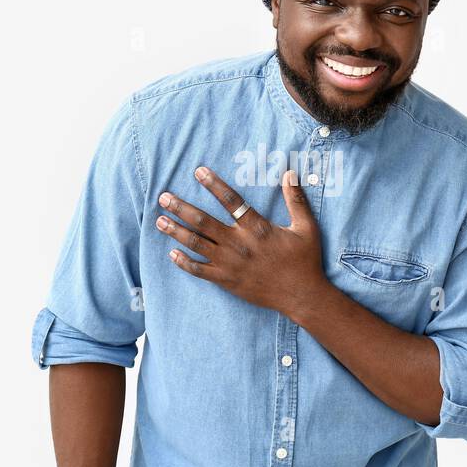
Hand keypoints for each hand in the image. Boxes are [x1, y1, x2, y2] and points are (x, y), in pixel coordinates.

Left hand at [156, 165, 327, 317]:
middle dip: (182, 208)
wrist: (301, 295)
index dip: (214, 185)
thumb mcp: (306, 227)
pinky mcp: (227, 281)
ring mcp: (230, 264)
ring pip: (197, 245)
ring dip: (177, 232)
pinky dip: (185, 263)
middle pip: (204, 222)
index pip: (231, 201)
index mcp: (257, 228)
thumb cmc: (304, 260)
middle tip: (164, 197)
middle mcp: (239, 244)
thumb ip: (296, 200)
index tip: (198, 171)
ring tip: (160, 220)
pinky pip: (200, 271)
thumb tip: (290, 173)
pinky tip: (172, 253)